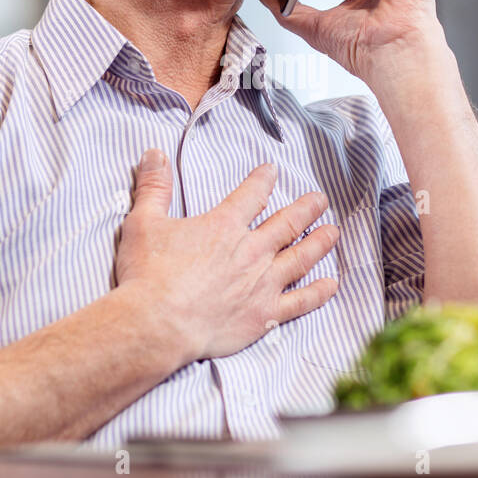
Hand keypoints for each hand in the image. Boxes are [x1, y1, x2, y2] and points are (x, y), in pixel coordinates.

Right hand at [113, 149, 340, 360]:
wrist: (158, 324)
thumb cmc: (148, 275)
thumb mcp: (144, 222)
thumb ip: (153, 187)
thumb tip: (154, 153)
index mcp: (224, 226)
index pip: (251, 195)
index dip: (263, 180)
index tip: (273, 171)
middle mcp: (250, 252)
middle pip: (286, 224)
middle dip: (305, 209)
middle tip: (320, 199)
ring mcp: (262, 284)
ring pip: (300, 257)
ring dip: (319, 243)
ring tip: (333, 232)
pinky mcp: (264, 315)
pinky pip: (300, 301)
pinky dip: (318, 292)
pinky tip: (331, 284)